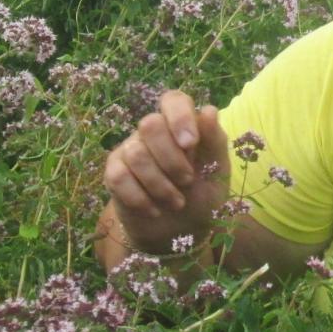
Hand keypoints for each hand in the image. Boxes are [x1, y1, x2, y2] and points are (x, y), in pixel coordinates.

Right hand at [103, 91, 231, 252]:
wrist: (183, 231)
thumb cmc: (204, 194)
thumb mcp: (218, 171)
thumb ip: (214, 141)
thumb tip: (207, 111)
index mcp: (181, 124)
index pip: (173, 100)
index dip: (179, 117)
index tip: (191, 144)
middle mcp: (153, 132)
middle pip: (149, 125)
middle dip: (171, 159)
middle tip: (188, 181)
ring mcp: (130, 150)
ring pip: (136, 154)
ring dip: (160, 184)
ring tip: (177, 202)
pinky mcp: (115, 173)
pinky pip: (118, 177)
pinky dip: (140, 197)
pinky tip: (155, 210)